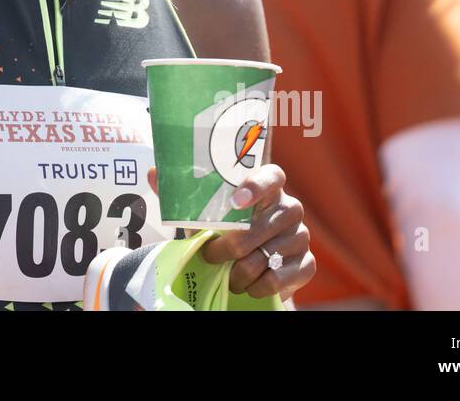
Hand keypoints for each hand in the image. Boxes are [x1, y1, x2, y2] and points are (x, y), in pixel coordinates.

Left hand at [148, 163, 314, 301]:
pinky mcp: (306, 263)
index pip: (271, 176)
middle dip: (229, 247)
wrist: (254, 262)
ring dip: (240, 272)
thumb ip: (182, 193)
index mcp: (268, 186)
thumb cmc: (226, 227)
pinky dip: (259, 286)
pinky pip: (281, 278)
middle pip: (259, 227)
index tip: (234, 201)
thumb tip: (153, 173)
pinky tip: (249, 285)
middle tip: (211, 256)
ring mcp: (300, 236)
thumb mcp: (205, 211)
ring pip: (266, 257)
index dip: (255, 186)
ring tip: (228, 275)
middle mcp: (289, 207)